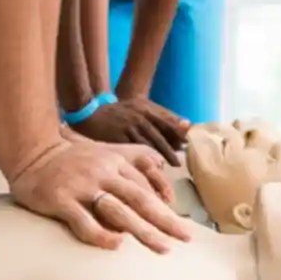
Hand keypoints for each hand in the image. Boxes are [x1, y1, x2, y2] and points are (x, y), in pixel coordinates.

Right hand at [8, 139, 191, 252]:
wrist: (34, 153)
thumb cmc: (74, 157)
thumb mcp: (107, 151)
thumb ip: (133, 158)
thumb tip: (160, 170)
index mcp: (116, 161)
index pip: (147, 183)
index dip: (165, 202)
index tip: (178, 219)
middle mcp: (104, 172)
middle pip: (140, 198)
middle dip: (165, 219)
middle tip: (183, 236)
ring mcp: (83, 186)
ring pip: (118, 210)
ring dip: (142, 230)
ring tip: (160, 246)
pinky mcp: (62, 200)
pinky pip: (85, 221)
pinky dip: (102, 235)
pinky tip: (116, 244)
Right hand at [73, 98, 190, 165]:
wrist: (92, 111)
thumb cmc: (122, 111)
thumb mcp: (142, 107)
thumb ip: (164, 116)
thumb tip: (188, 125)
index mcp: (147, 110)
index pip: (167, 124)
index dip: (178, 137)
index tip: (188, 147)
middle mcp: (139, 119)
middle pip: (159, 138)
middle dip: (170, 153)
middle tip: (179, 165)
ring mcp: (127, 129)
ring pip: (146, 147)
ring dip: (157, 160)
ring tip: (166, 171)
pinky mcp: (116, 139)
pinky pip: (131, 153)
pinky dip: (140, 162)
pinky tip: (146, 172)